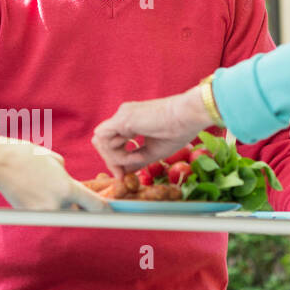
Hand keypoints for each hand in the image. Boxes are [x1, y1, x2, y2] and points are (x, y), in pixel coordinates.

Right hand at [0, 144, 109, 212]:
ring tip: (46, 187)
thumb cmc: (28, 156)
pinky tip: (34, 189)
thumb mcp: (56, 160)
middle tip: (76, 197)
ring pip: (61, 213)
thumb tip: (73, 190)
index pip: (95, 206)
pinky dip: (45, 205)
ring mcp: (43, 212)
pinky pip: (45, 213)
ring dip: (61, 205)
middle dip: (80, 207)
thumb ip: (69, 178)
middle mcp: (58, 204)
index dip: (105, 209)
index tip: (111, 211)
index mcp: (68, 188)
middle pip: (79, 213)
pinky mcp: (30, 215)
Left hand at [92, 85, 210, 176]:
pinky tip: (135, 156)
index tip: (122, 175)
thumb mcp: (153, 151)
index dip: (113, 159)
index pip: (111, 141)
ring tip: (137, 160)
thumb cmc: (177, 132)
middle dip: (110, 161)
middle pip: (102, 141)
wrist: (188, 116)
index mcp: (130, 121)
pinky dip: (116, 153)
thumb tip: (124, 173)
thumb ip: (136, 160)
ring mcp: (121, 115)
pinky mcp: (121, 118)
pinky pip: (105, 139)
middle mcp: (123, 116)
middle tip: (122, 174)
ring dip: (116, 157)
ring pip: (101, 141)